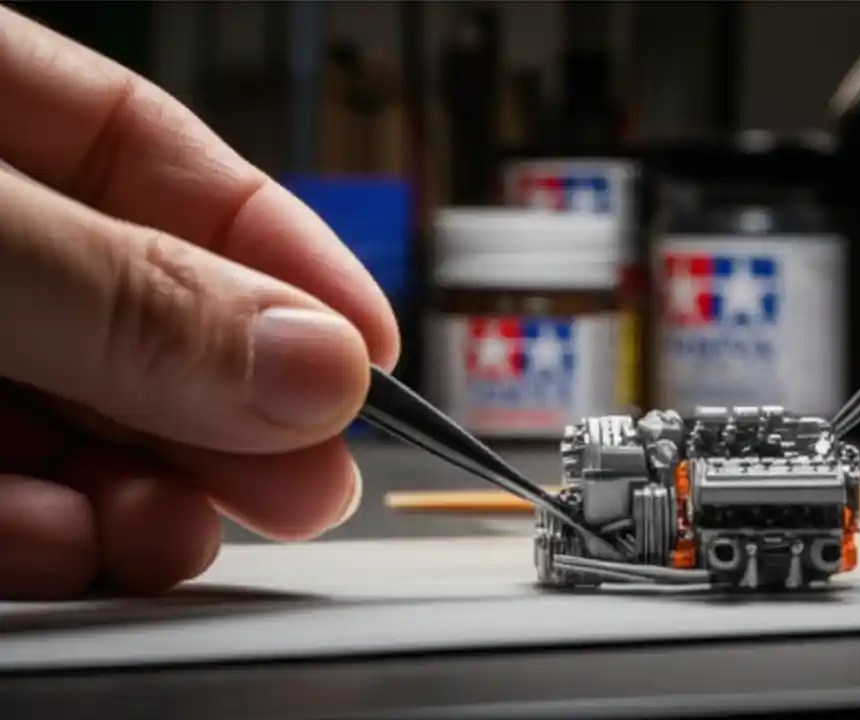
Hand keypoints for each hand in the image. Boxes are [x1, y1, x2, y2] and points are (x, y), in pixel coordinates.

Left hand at [0, 8, 399, 597]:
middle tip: (309, 479)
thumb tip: (315, 363)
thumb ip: (123, 296)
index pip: (156, 160)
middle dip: (222, 406)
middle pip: (122, 309)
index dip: (279, 255)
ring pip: (53, 414)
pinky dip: (25, 532)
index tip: (369, 348)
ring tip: (183, 534)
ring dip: (132, 488)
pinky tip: (68, 544)